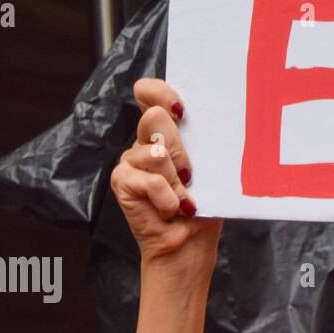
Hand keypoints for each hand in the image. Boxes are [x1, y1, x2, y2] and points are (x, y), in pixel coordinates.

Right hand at [110, 78, 220, 272]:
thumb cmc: (206, 200)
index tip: (182, 110)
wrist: (191, 240)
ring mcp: (131, 159)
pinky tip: (174, 208)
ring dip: (178, 179)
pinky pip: (149, 180)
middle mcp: (146, 140)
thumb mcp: (212, 163)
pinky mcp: (122, 181)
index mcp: (168, 129)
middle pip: (154, 118)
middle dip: (180, 148)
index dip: (159, 92)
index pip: (149, 92)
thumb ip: (205, 138)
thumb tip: (210, 119)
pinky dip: (168, 197)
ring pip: (156, 152)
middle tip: (191, 174)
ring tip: (184, 197)